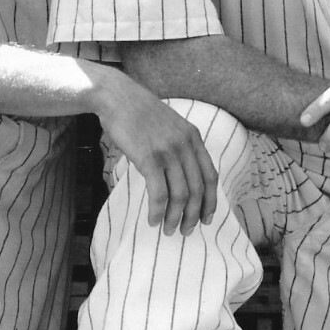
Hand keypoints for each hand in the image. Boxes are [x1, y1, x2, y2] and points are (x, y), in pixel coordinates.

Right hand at [97, 71, 219, 235]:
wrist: (118, 97)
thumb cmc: (141, 114)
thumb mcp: (172, 126)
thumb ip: (182, 147)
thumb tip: (184, 177)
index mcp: (194, 138)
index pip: (211, 176)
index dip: (211, 201)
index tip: (208, 218)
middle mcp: (185, 145)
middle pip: (198, 190)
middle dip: (193, 215)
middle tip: (185, 231)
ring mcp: (167, 151)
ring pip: (180, 195)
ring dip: (175, 217)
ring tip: (168, 230)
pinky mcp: (148, 157)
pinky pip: (158, 192)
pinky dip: (158, 211)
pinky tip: (153, 220)